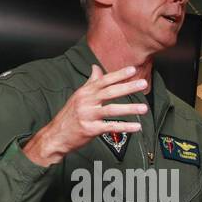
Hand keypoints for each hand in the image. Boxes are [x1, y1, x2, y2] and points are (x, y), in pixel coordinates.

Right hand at [22, 65, 149, 166]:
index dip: (118, 74)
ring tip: (144, 108)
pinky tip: (137, 127)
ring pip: (111, 110)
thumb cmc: (70, 115)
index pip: (104, 80)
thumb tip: (96, 67)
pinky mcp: (90, 129)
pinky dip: (125, 127)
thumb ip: (90, 82)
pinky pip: (110, 127)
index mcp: (85, 92)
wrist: (56, 135)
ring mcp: (88, 115)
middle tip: (143, 84)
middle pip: (109, 92)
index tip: (132, 69)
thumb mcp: (79, 96)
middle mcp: (86, 101)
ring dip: (129, 109)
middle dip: (128, 87)